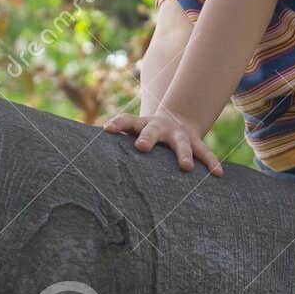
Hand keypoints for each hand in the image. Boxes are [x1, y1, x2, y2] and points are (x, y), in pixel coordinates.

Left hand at [101, 107, 223, 175]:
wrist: (176, 119)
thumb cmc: (145, 134)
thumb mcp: (131, 132)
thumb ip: (113, 141)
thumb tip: (77, 147)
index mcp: (140, 125)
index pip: (126, 120)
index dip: (117, 123)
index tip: (106, 129)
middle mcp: (159, 127)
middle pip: (151, 131)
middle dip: (146, 139)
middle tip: (141, 148)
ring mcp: (179, 134)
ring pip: (181, 144)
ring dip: (183, 155)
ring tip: (186, 168)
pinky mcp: (195, 142)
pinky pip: (205, 153)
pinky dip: (211, 163)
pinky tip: (217, 174)